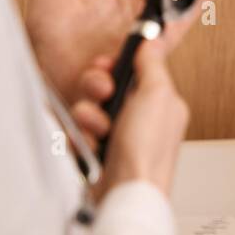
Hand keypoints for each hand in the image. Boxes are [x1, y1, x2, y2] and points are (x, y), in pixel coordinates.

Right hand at [93, 37, 189, 197]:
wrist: (127, 194)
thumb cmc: (148, 153)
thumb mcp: (157, 96)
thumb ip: (153, 65)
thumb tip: (154, 40)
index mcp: (158, 102)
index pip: (130, 70)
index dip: (113, 66)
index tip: (106, 67)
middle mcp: (138, 118)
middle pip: (103, 87)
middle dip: (95, 90)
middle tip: (102, 97)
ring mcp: (117, 137)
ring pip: (86, 109)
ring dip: (87, 117)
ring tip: (99, 132)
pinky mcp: (97, 153)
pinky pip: (76, 133)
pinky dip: (79, 138)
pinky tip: (90, 147)